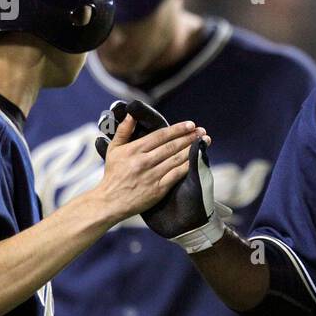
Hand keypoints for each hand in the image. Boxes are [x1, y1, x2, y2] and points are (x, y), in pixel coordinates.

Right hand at [95, 100, 226, 252]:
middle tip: (202, 131)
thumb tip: (131, 114)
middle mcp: (144, 161)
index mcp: (134, 150)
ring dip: (192, 149)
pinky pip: (176, 175)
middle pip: (171, 146)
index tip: (190, 124)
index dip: (177, 129)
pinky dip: (188, 166)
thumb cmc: (113, 174)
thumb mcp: (113, 150)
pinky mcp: (158, 189)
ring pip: (176, 159)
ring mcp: (152, 176)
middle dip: (189, 137)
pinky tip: (198, 159)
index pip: (160, 136)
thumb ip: (123, 131)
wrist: (110, 202)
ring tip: (204, 141)